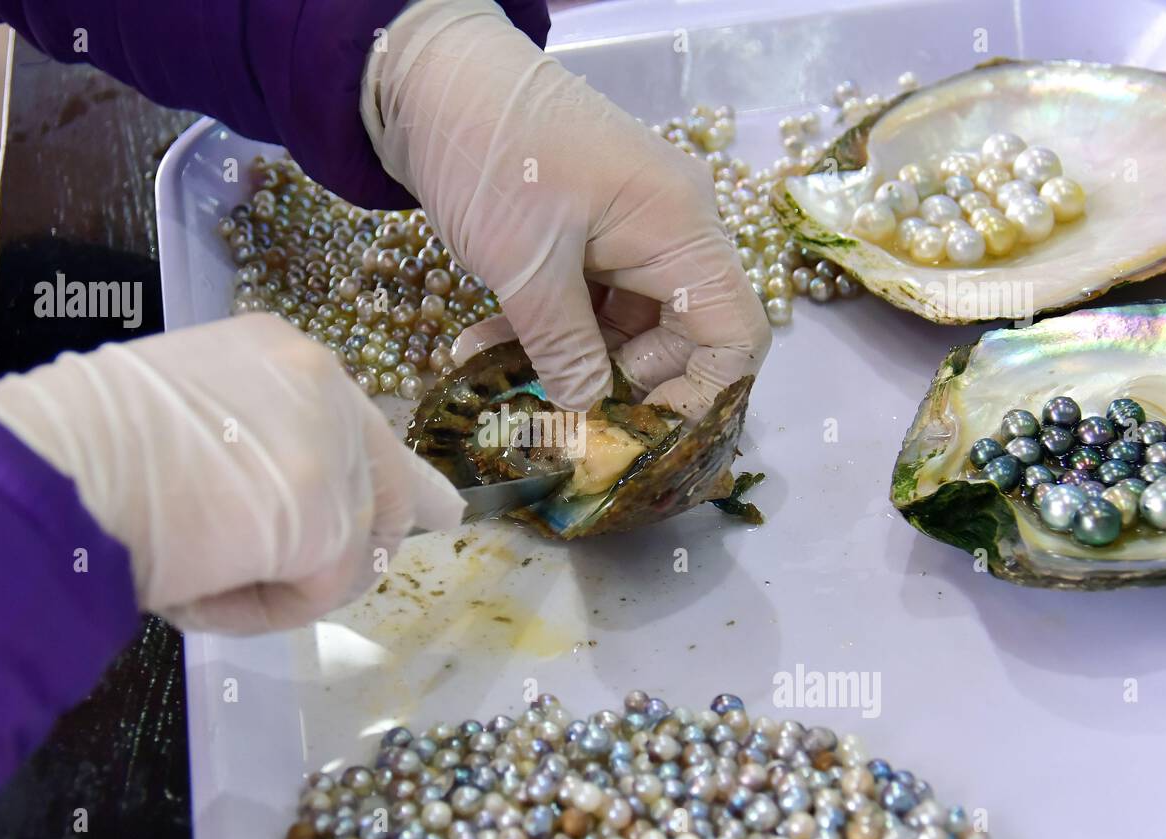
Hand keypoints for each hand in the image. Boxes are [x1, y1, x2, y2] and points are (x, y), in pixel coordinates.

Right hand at [0, 314, 463, 633]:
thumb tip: (303, 511)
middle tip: (355, 563)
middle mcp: (325, 386)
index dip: (390, 477)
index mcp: (285, 354)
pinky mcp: (326, 521)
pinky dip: (258, 613)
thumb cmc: (81, 447)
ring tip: (198, 576)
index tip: (436, 511)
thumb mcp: (186, 420)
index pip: (362, 423)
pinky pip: (315, 597)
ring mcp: (331, 450)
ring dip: (283, 585)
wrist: (49, 470)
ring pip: (350, 554)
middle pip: (388, 488)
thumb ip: (253, 447)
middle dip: (368, 541)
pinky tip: (197, 593)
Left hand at [361, 0, 770, 418]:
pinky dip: (542, 333)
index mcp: (680, 229)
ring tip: (498, 386)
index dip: (701, 397)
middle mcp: (668, 233)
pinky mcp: (585, 237)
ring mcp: (626, 234)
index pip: (735, 333)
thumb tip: (587, 416)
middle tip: (557, 418)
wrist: (431, 75)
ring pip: (622, 329)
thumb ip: (564, 347)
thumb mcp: (526, 265)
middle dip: (619, 387)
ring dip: (565, 364)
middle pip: (679, 340)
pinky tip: (481, 352)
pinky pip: (584, 304)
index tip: (640, 436)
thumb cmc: (493, 155)